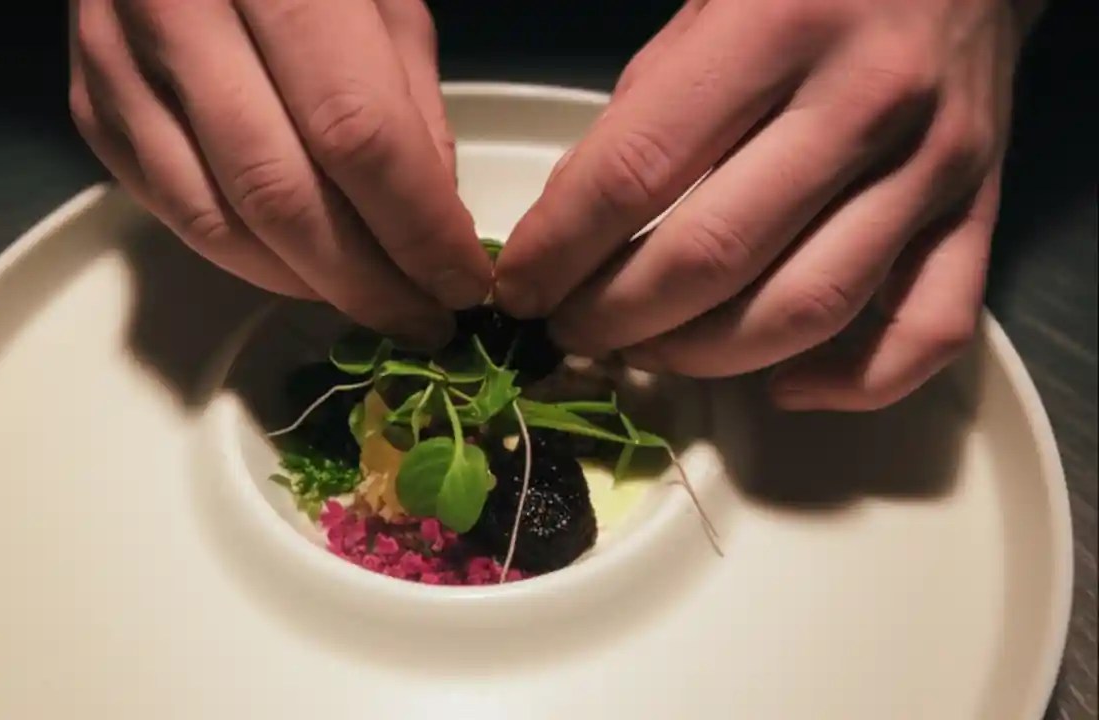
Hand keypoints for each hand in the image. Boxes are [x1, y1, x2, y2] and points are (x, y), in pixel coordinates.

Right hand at [69, 0, 489, 346]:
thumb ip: (408, 95)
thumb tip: (429, 216)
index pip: (356, 133)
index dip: (416, 226)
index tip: (461, 281)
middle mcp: (179, 13)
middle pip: (283, 194)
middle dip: (366, 280)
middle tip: (423, 320)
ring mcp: (118, 64)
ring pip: (219, 221)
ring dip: (307, 285)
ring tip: (373, 305)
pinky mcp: (91, 105)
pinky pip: (172, 212)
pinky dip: (246, 260)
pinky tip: (301, 271)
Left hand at [496, 0, 1036, 409]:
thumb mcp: (708, 6)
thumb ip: (642, 114)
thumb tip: (571, 228)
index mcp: (778, 25)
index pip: (638, 170)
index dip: (560, 246)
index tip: (518, 288)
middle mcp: (866, 100)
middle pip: (714, 257)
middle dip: (615, 316)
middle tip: (569, 329)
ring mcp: (935, 164)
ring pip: (806, 309)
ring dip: (702, 358)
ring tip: (643, 352)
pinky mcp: (980, 212)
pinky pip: (927, 331)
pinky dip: (850, 383)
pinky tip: (778, 385)